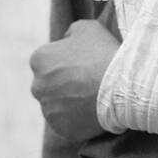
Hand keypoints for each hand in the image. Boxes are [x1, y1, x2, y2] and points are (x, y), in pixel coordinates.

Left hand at [29, 19, 119, 139]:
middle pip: (51, 84)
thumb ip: (71, 33)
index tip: (85, 63)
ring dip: (71, 102)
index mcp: (39, 59)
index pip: (49, 60)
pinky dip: (78, 120)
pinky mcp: (61, 129)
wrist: (120, 88)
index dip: (68, 61)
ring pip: (58, 106)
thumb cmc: (104, 54)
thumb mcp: (87, 28)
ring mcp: (48, 111)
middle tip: (90, 81)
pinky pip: (68, 124)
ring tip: (95, 97)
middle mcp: (37, 86)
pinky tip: (94, 111)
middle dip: (65, 83)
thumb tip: (66, 41)